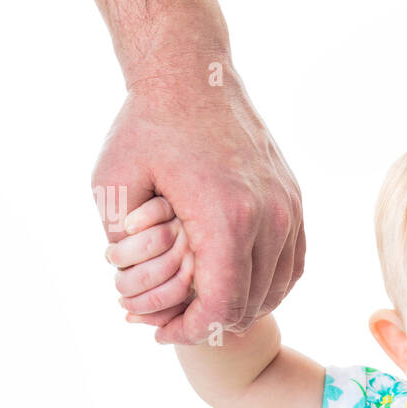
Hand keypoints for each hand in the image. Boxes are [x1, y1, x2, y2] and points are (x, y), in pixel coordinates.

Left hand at [94, 59, 304, 344]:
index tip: (161, 333)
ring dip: (242, 307)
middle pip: (251, 303)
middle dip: (211, 324)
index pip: (221, 304)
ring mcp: (288, 207)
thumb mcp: (112, 184)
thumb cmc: (146, 127)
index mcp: (226, 216)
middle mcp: (269, 216)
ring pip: (277, 288)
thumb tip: (131, 293)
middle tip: (175, 324)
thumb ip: (121, 246)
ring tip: (204, 308)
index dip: (191, 331)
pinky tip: (235, 284)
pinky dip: (267, 284)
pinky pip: (292, 263)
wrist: (193, 74)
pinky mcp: (294, 199)